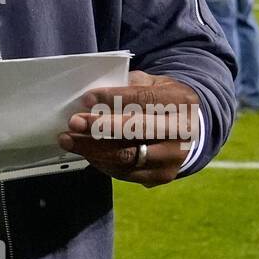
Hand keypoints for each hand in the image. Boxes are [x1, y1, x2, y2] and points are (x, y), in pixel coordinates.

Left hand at [57, 70, 199, 187]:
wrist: (189, 127)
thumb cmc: (161, 101)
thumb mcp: (152, 83)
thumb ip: (127, 86)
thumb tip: (92, 99)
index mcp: (180, 101)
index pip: (144, 99)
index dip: (114, 99)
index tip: (87, 99)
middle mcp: (182, 131)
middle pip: (136, 130)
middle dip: (100, 127)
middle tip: (74, 122)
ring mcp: (174, 157)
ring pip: (128, 156)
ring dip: (92, 148)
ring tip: (69, 139)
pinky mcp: (163, 175)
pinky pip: (126, 172)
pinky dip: (101, 162)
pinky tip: (85, 151)